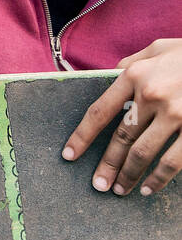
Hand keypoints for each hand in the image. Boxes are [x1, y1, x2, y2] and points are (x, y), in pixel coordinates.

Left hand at [63, 40, 181, 195]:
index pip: (100, 111)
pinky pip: (174, 160)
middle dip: (106, 164)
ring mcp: (176, 114)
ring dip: (129, 175)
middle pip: (121, 137)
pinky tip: (149, 188)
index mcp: (136, 75)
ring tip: (119, 190)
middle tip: (97, 184)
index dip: (82, 136)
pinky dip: (159, 178)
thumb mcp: (158, 49)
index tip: (69, 154)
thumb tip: (111, 75)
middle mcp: (151, 95)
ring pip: (144, 153)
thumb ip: (133, 63)